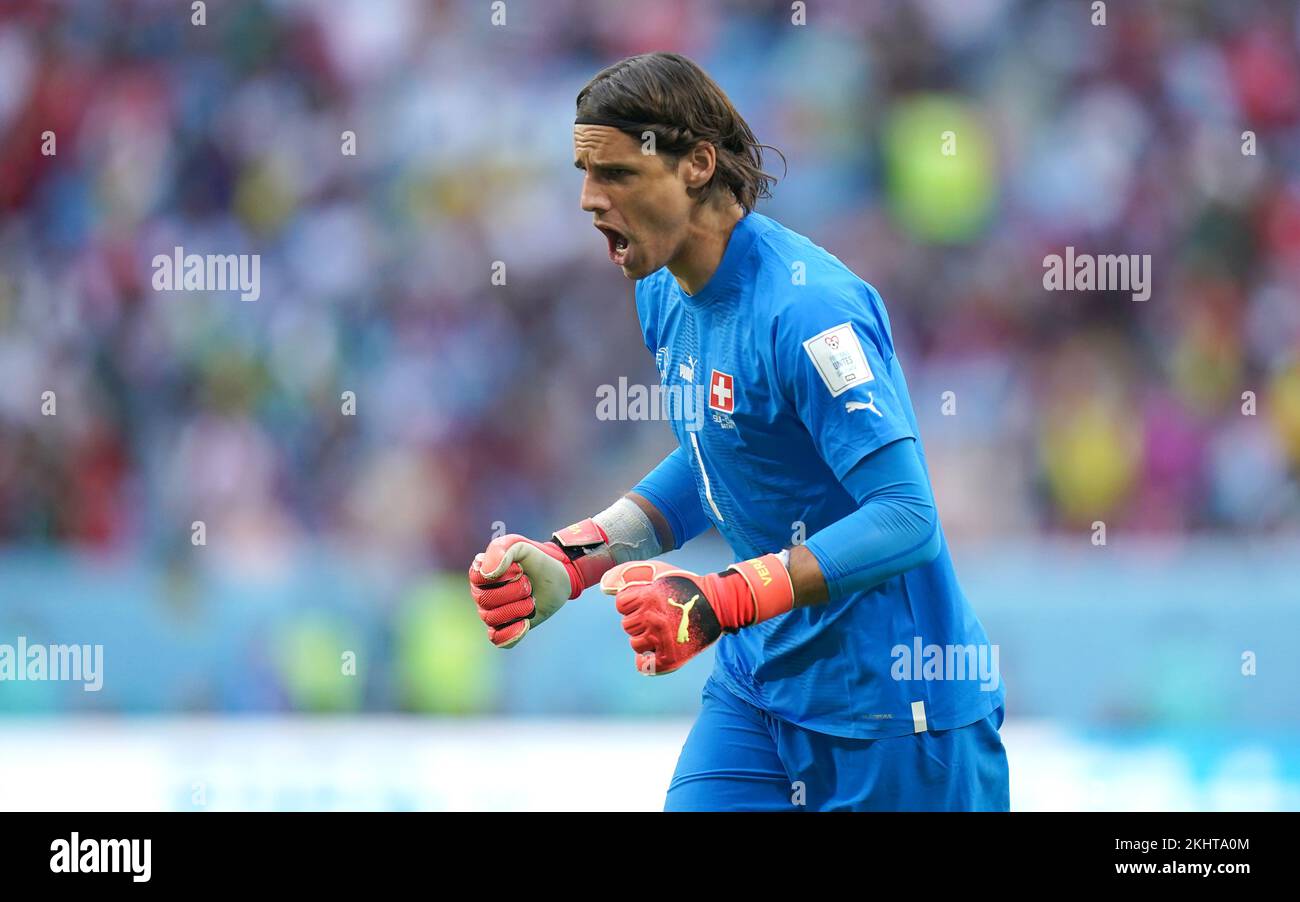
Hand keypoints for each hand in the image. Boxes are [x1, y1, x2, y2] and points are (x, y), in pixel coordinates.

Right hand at [467, 520, 612, 647]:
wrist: (559, 577)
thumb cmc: (537, 560)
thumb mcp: (520, 546)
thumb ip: (500, 550)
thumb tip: (487, 573)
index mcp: (481, 572)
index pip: (478, 579)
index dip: (502, 577)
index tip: (520, 570)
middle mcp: (482, 593)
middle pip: (485, 600)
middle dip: (514, 592)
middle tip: (529, 584)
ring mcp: (492, 612)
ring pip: (492, 619)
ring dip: (518, 609)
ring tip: (531, 600)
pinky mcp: (505, 628)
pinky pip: (498, 639)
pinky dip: (512, 633)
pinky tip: (526, 623)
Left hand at [600, 554, 793, 674]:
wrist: (718, 604)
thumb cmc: (686, 586)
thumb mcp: (660, 572)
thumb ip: (630, 574)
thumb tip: (604, 586)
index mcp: (648, 597)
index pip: (621, 604)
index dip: (632, 604)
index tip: (647, 603)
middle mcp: (653, 618)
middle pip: (627, 625)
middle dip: (639, 621)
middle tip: (658, 617)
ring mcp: (661, 639)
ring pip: (634, 643)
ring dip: (644, 639)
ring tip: (661, 632)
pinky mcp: (670, 658)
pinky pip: (644, 665)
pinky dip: (647, 661)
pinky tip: (655, 653)